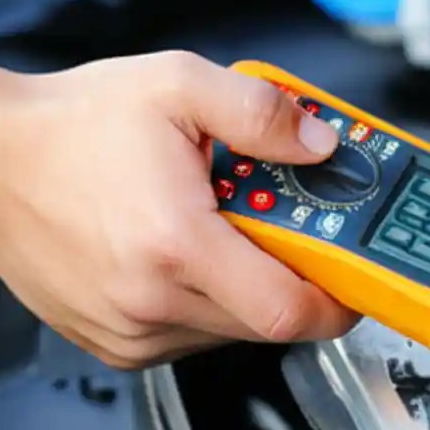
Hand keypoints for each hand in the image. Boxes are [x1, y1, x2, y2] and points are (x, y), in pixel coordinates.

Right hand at [0, 52, 357, 368]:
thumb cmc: (72, 127)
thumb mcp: (177, 86)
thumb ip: (260, 112)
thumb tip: (320, 143)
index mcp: (177, 244)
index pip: (288, 311)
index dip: (337, 302)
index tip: (357, 278)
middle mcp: (151, 300)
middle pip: (269, 325)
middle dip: (297, 283)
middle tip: (296, 236)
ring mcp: (128, 330)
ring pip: (232, 332)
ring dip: (252, 293)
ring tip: (229, 233)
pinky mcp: (113, 343)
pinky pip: (192, 338)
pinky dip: (211, 304)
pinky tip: (192, 257)